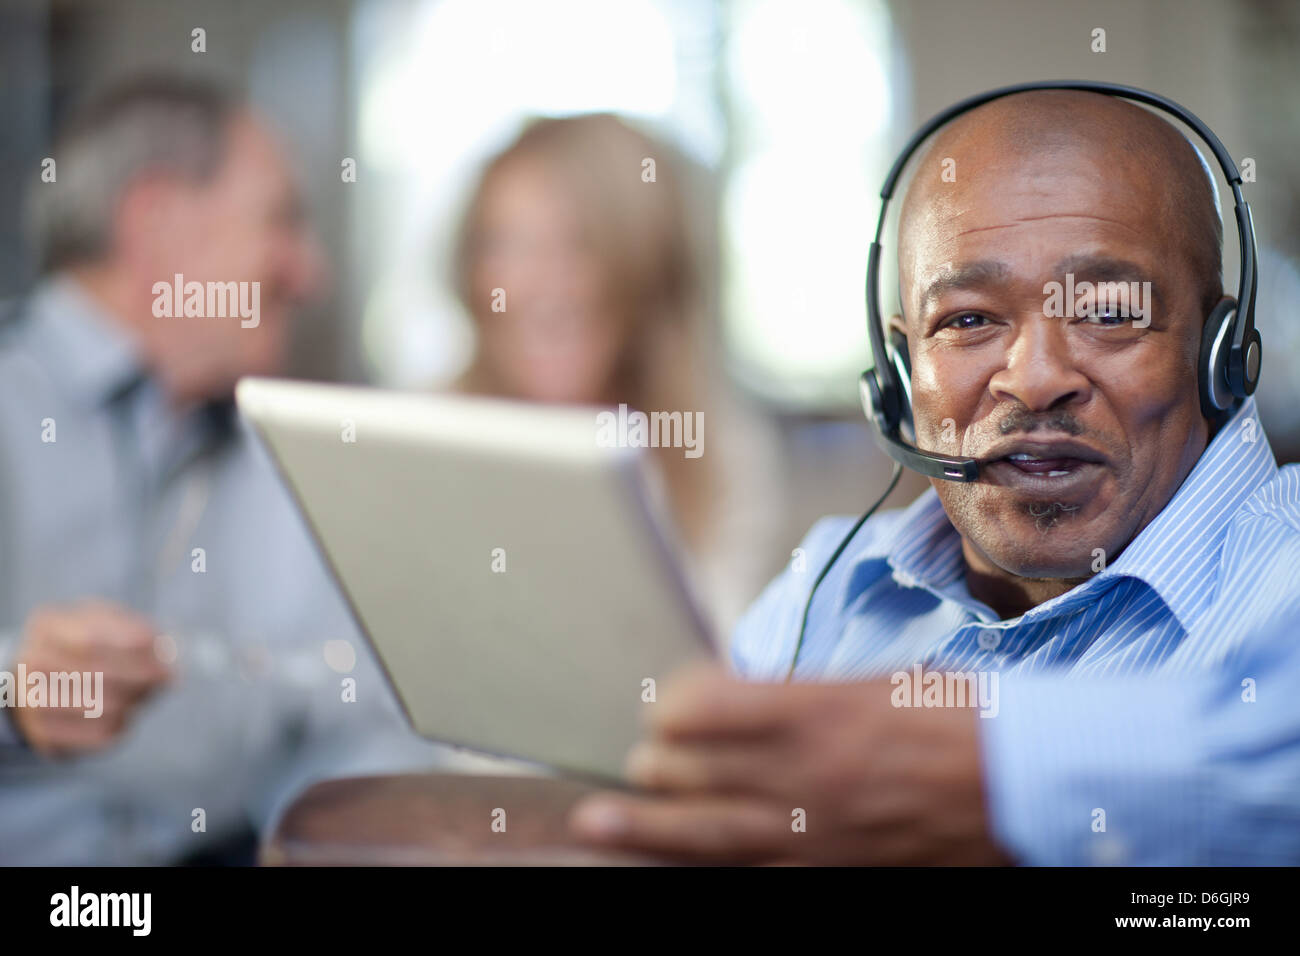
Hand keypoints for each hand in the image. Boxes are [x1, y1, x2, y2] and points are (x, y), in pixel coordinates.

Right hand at [7, 600, 171, 755]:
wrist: (39, 681)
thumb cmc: (83, 645)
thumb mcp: (106, 622)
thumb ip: (137, 629)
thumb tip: (167, 651)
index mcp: (46, 626)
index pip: (91, 640)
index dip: (133, 647)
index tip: (164, 652)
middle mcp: (30, 664)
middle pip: (98, 675)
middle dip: (143, 676)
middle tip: (168, 676)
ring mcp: (32, 701)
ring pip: (102, 707)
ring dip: (135, 700)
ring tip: (144, 691)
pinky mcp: (45, 736)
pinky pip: (100, 734)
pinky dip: (123, 723)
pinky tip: (125, 711)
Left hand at [568, 664, 1014, 864]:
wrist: (1028, 783)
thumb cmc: (961, 717)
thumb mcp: (879, 681)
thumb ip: (805, 693)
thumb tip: (743, 699)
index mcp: (818, 710)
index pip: (704, 704)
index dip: (674, 702)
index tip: (669, 701)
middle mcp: (804, 773)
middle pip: (694, 769)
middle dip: (656, 762)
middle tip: (640, 758)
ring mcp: (815, 833)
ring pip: (706, 833)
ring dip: (648, 826)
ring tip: (598, 823)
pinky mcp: (834, 873)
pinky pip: (754, 877)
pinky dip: (711, 869)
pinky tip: (677, 869)